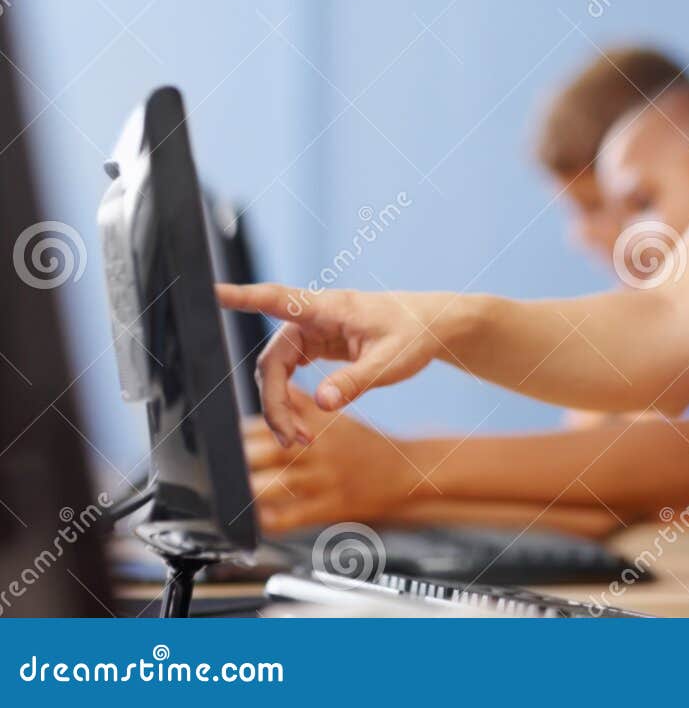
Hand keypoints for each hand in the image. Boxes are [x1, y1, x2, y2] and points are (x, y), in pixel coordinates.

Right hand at [216, 282, 470, 446]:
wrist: (435, 326)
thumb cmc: (416, 333)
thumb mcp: (390, 361)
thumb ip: (356, 381)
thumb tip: (320, 403)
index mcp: (328, 308)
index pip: (275, 298)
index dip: (241, 297)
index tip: (211, 291)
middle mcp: (314, 316)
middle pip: (271, 360)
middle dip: (275, 402)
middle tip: (294, 440)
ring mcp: (314, 331)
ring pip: (277, 370)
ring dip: (282, 406)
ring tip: (302, 439)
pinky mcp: (318, 344)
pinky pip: (290, 372)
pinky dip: (292, 399)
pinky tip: (305, 423)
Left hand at [244, 386, 424, 532]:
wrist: (402, 473)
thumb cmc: (364, 446)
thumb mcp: (336, 417)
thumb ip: (303, 405)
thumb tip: (275, 388)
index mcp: (320, 423)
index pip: (270, 422)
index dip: (243, 430)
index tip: (229, 439)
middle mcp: (319, 449)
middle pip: (266, 451)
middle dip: (239, 459)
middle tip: (225, 467)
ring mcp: (323, 479)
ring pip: (273, 484)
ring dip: (250, 488)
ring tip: (234, 492)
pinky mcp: (328, 506)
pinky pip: (291, 516)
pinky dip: (270, 519)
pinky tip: (258, 517)